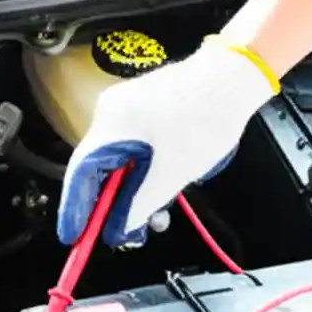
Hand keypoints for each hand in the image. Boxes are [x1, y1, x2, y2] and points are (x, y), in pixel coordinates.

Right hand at [56, 40, 276, 246]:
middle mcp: (111, 113)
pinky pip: (131, 146)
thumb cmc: (206, 117)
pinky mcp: (145, 107)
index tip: (74, 236)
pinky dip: (139, 170)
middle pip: (97, 168)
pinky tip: (155, 187)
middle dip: (108, 204)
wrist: (237, 74)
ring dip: (128, 189)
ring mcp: (128, 107)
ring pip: (117, 159)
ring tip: (146, 216)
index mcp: (111, 125)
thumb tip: (121, 230)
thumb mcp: (173, 172)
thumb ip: (142, 204)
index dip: (75, 209)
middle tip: (119, 233)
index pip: (80, 174)